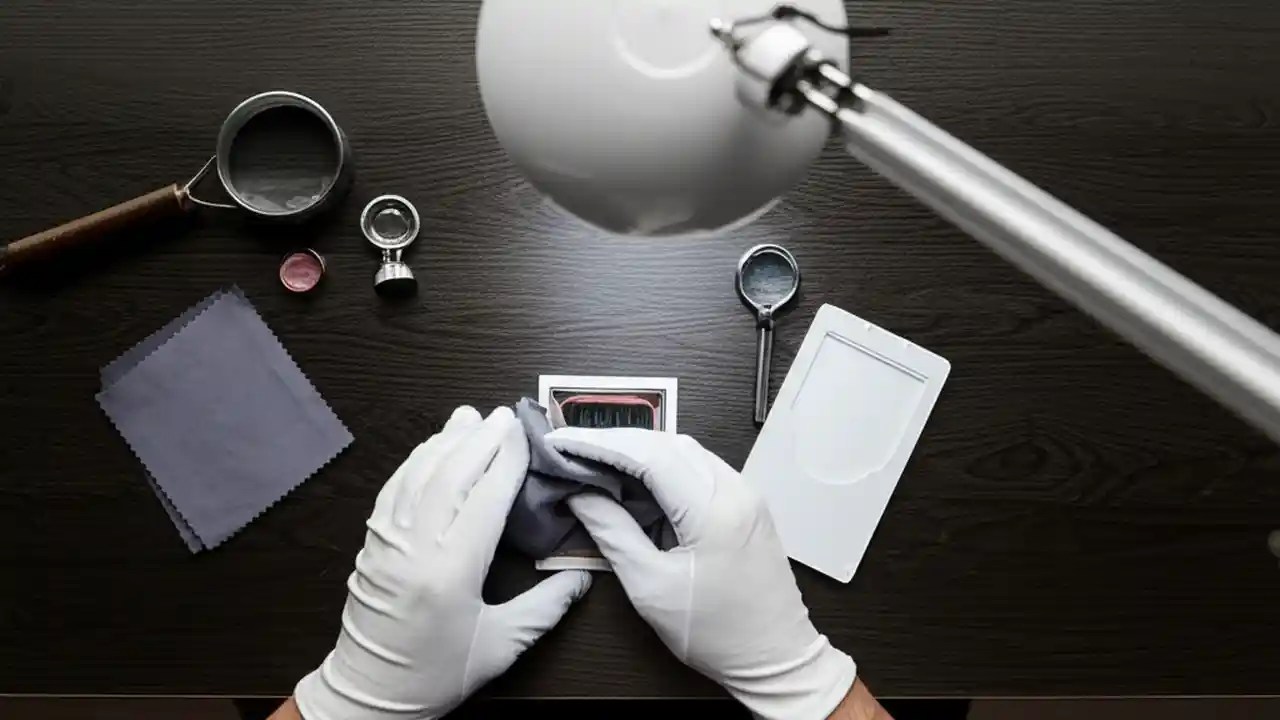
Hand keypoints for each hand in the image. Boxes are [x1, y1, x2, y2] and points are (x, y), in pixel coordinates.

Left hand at [295, 406, 592, 719]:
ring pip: (417, 474)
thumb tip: (583, 577)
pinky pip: (394, 487)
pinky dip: (415, 460)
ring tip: (469, 417)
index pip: (485, 499)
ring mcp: (388, 540)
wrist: (371, 692)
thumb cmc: (436, 673)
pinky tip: (431, 448)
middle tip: (502, 414)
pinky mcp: (371, 541)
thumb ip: (546, 608)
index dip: (506, 461)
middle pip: (449, 475)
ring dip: (444, 441)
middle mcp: (416, 546)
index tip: (524, 435)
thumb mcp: (501, 646)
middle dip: (478, 439)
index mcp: (451, 571)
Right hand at [549, 428, 855, 719]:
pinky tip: (638, 482)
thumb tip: (579, 494)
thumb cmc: (713, 632)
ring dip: (641, 452)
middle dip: (617, 441)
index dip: (600, 443)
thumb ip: (613, 533)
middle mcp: (735, 489)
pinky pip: (701, 468)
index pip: (648, 454)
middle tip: (572, 449)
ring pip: (686, 451)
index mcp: (712, 510)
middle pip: (667, 444)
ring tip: (597, 462)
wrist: (776, 657)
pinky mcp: (748, 503)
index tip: (561, 441)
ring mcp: (746, 493)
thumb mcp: (650, 588)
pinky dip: (665, 467)